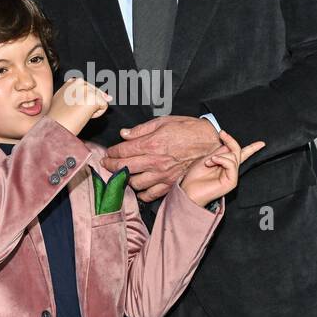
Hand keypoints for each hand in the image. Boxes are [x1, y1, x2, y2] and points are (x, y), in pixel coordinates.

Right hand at [46, 77, 112, 135]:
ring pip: (100, 99)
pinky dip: (96, 114)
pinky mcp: (94, 97)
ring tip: (77, 114)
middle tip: (74, 112)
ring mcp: (87, 88)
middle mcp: (79, 82)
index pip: (88, 89)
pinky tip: (82, 116)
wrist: (55, 127)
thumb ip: (81, 95)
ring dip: (92, 110)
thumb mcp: (65, 101)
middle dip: (89, 105)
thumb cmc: (58, 119)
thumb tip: (109, 97)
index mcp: (72, 81)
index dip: (84, 101)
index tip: (74, 108)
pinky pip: (104, 107)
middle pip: (96, 93)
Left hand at [102, 115, 220, 202]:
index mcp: (152, 144)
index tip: (109, 153)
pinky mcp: (170, 184)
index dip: (112, 152)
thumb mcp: (164, 121)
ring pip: (135, 183)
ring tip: (123, 174)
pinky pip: (151, 194)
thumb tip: (124, 134)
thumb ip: (141, 129)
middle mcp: (155, 161)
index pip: (123, 151)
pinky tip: (139, 188)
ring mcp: (163, 175)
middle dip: (112, 166)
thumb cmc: (188, 129)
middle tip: (107, 164)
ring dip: (126, 179)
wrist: (210, 142)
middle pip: (125, 167)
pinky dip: (142, 193)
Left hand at [178, 130, 264, 207]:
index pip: (242, 155)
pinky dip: (221, 160)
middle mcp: (231, 170)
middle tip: (221, 133)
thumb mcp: (208, 158)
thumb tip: (229, 144)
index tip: (262, 143)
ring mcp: (232, 176)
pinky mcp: (232, 181)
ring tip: (208, 162)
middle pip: (238, 151)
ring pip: (234, 156)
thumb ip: (220, 152)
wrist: (189, 190)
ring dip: (219, 156)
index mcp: (226, 165)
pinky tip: (212, 162)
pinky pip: (231, 164)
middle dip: (230, 140)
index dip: (252, 149)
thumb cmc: (196, 176)